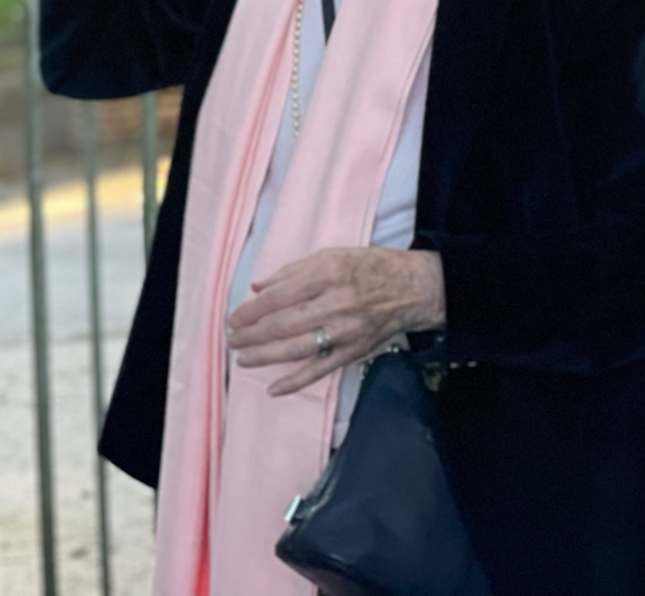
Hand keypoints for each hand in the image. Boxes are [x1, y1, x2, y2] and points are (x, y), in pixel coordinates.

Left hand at [226, 247, 444, 395]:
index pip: (279, 296)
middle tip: (232, 339)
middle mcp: (335, 304)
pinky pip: (321, 370)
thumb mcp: (330, 256)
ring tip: (242, 359)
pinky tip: (274, 388)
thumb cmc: (368, 267)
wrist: (413, 288)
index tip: (234, 318)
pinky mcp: (354, 352)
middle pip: (284, 324)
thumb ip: (291, 272)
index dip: (252, 310)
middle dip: (252, 335)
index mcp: (326, 275)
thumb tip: (257, 287)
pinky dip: (296, 382)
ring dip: (265, 356)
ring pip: (298, 349)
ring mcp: (345, 331)